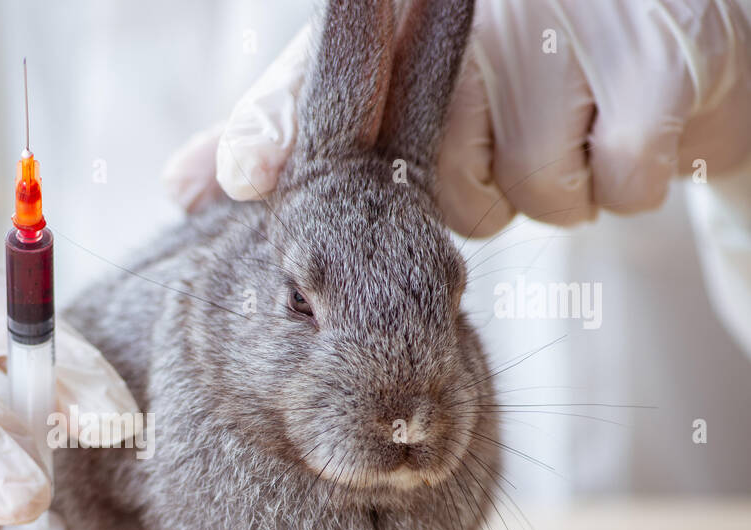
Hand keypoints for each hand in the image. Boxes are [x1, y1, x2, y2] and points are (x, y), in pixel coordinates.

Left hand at [163, 0, 750, 235]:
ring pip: (533, 192)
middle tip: (505, 136)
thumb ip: (286, 128)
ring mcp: (567, 31)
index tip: (245, 183)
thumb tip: (182, 188)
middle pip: (443, 182)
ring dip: (554, 189)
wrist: (666, 10)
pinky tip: (627, 126)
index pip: (320, 82)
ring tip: (570, 122)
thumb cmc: (504, 63)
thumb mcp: (387, 86)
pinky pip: (614, 183)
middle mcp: (475, 13)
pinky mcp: (658, 64)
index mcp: (391, 13)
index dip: (277, 134)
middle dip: (476, 190)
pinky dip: (626, 181)